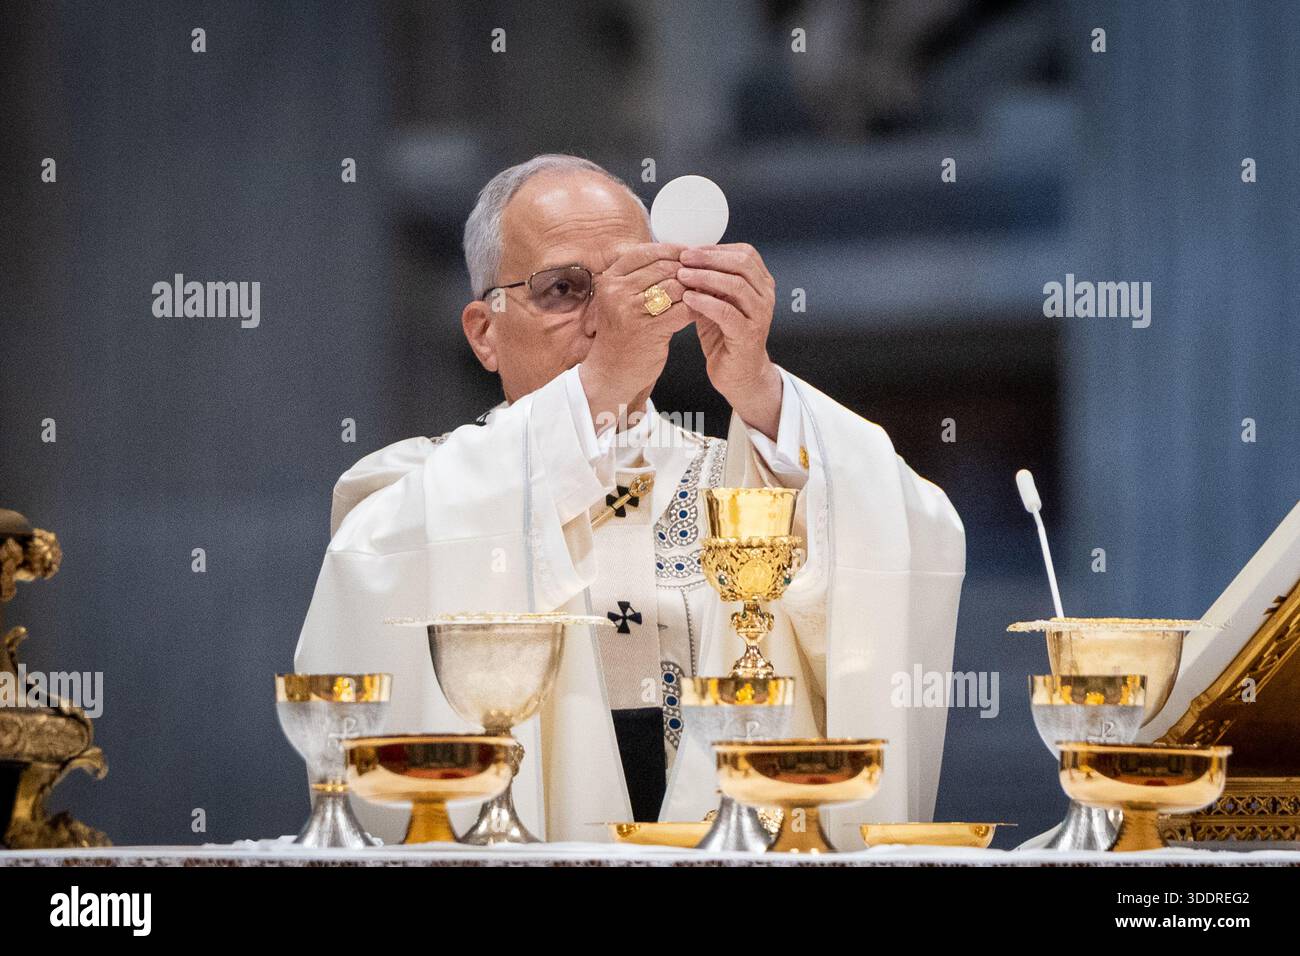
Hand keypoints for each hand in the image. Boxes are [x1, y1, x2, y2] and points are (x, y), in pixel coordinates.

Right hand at [579, 242, 691, 432]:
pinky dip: (697, 307)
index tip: (691, 253)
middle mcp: (617, 292)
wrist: (611, 373)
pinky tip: (705, 309)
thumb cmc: (622, 334)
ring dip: (695, 288)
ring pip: (675, 287)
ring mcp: (631, 311)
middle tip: (706, 273)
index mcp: (610, 280)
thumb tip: (675, 254)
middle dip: (687, 270)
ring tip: (707, 290)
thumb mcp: (620, 299)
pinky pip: (683, 310)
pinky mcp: (649, 330)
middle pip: (663, 268)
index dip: (672, 250)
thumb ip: (640, 277)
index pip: (645, 252)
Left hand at [676, 243, 782, 439]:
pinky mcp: (748, 335)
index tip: (689, 250)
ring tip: (682, 276)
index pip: (744, 253)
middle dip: (709, 258)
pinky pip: (727, 312)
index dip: (715, 249)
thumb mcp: (717, 301)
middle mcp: (765, 296)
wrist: (738, 374)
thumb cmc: (724, 335)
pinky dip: (706, 302)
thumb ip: (708, 282)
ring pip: (736, 285)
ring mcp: (760, 315)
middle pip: (742, 264)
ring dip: (705, 277)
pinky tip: (689, 298)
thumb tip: (684, 259)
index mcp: (761, 283)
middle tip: (684, 258)